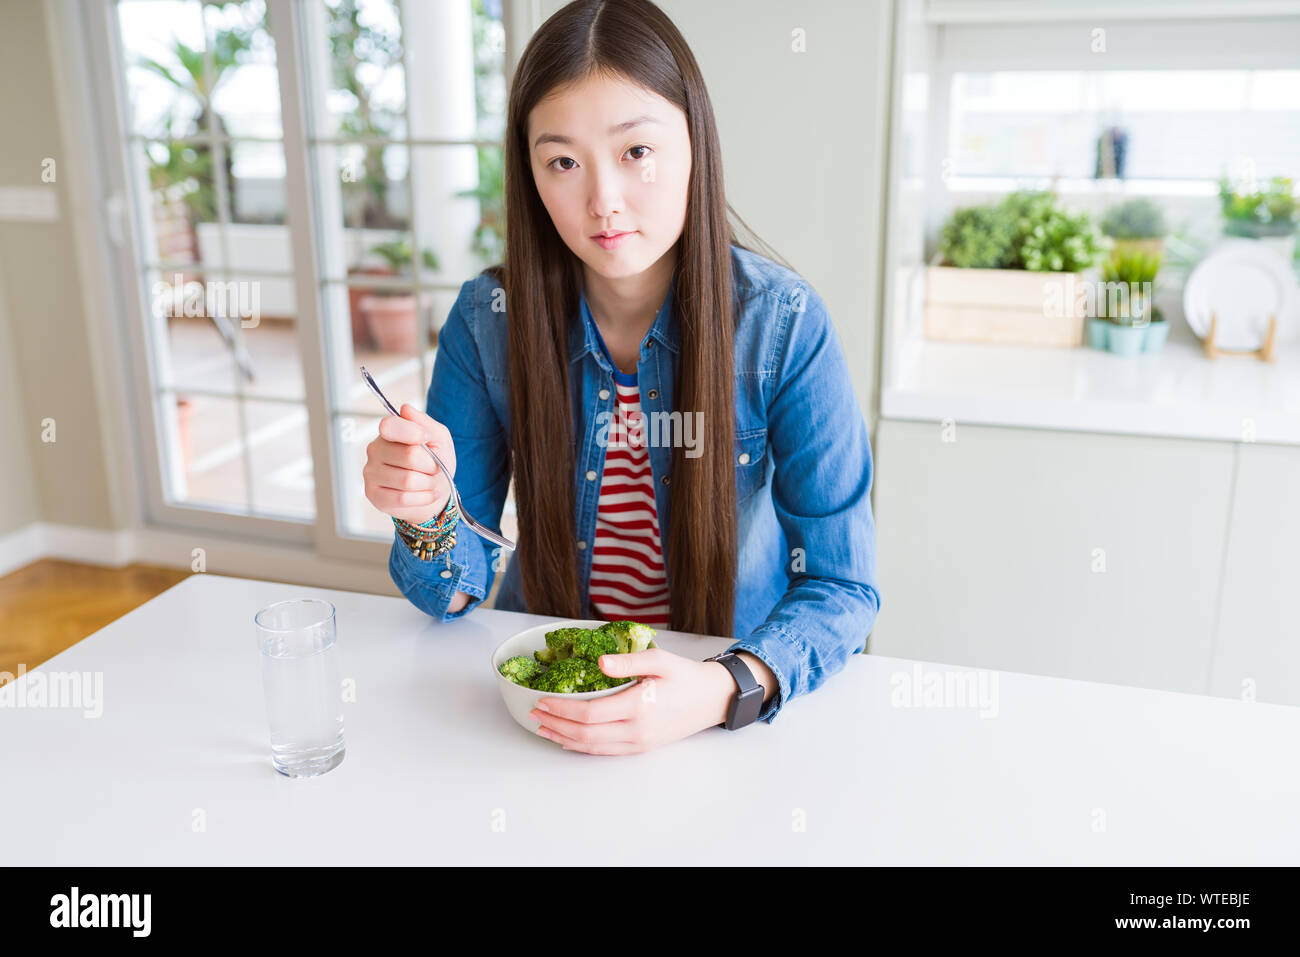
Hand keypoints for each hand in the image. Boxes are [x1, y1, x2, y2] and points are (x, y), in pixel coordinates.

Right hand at [363, 403, 456, 524]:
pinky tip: (426, 494)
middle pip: (409, 456)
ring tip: (431, 483)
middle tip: (434, 469)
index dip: (414, 433)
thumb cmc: (435, 461)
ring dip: (429, 484)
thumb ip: (425, 423)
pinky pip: (402, 498)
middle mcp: (375, 450)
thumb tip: (405, 409)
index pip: (391, 426)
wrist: (433, 490)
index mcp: (389, 432)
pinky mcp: (374, 495)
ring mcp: (371, 473)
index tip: (427, 439)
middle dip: (431, 465)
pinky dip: (422, 498)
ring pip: (408, 480)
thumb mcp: (438, 438)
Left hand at [529, 648, 731, 754]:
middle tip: (535, 713)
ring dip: (564, 738)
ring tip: (544, 728)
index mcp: (638, 706)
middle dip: (556, 724)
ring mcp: (639, 742)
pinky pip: (606, 751)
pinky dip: (583, 747)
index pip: (589, 713)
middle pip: (585, 734)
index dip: (561, 709)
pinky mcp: (642, 747)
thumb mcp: (659, 660)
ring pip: (592, 746)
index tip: (543, 699)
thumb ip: (627, 662)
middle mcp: (636, 729)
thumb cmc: (686, 676)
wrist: (712, 699)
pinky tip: (569, 741)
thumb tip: (598, 663)